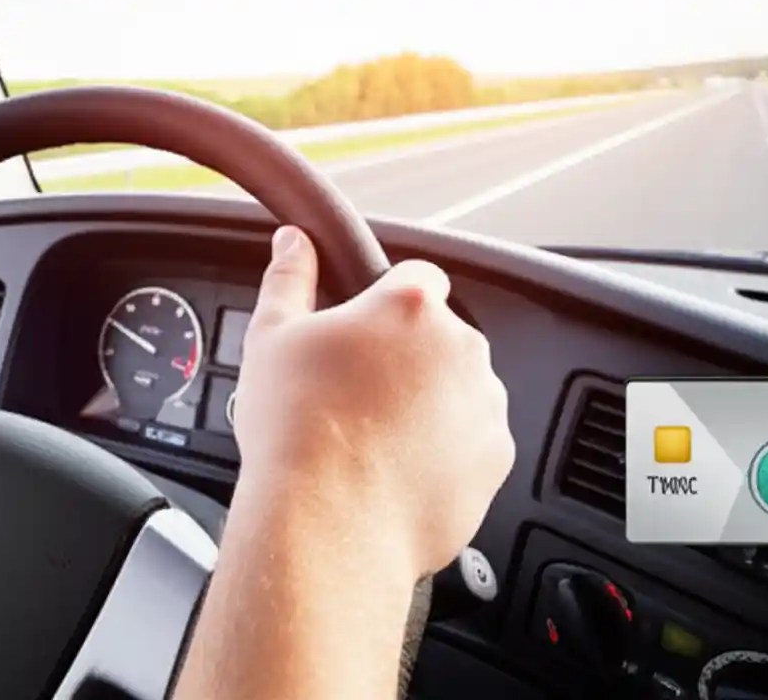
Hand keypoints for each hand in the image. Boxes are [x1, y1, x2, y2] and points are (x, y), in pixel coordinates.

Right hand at [233, 225, 513, 576]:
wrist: (327, 525)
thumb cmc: (296, 432)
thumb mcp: (272, 339)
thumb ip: (289, 278)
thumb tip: (295, 242)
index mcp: (409, 307)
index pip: (415, 276)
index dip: (385, 302)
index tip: (363, 332)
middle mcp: (460, 348)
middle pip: (438, 337)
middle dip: (404, 359)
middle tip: (353, 395)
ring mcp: (485, 405)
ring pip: (457, 389)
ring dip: (427, 404)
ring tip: (371, 440)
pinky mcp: (494, 458)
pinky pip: (471, 442)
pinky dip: (443, 452)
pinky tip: (394, 470)